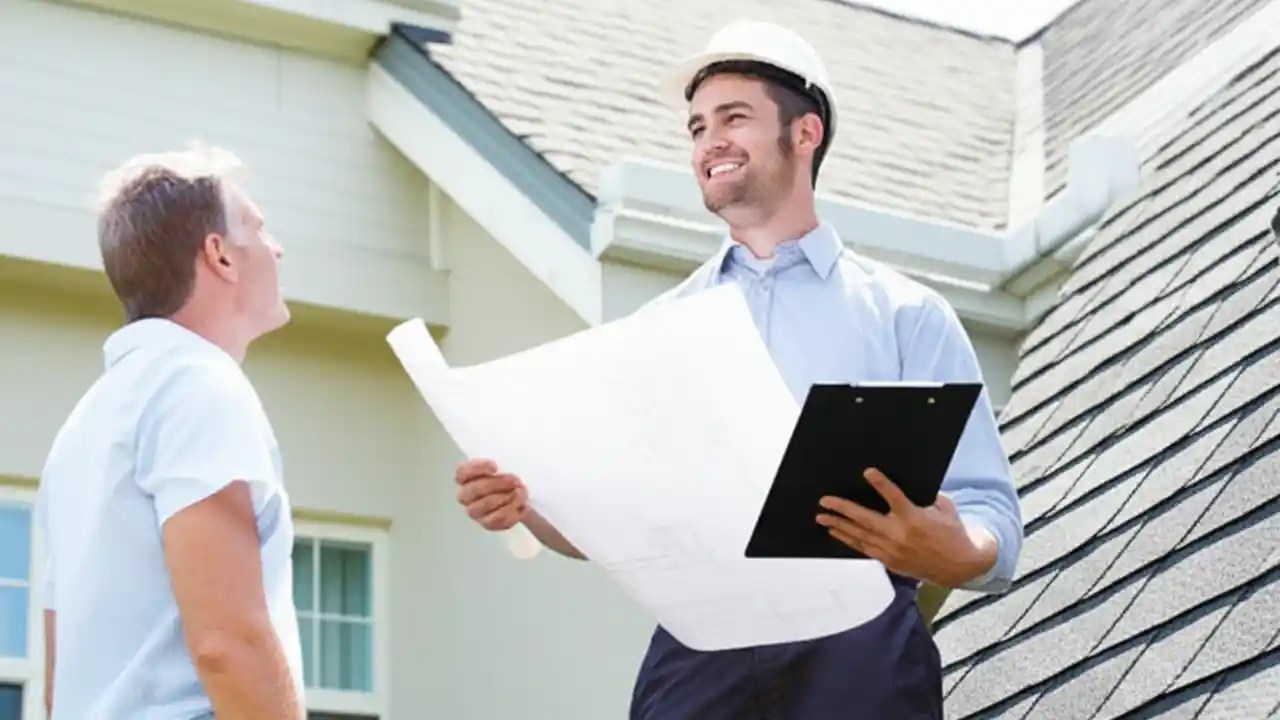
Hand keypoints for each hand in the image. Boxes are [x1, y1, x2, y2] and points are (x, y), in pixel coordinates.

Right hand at [455, 458, 528, 530]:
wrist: (522, 496)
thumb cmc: (509, 477)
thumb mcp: (507, 464)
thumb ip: (503, 461)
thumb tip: (511, 459)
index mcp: (467, 477)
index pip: (462, 473)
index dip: (476, 469)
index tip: (495, 467)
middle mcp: (467, 495)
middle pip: (472, 490)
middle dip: (496, 484)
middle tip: (516, 481)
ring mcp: (475, 511)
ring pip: (481, 507)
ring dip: (504, 499)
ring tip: (521, 493)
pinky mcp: (487, 523)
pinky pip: (494, 522)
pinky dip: (511, 514)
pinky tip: (523, 506)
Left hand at [815, 468, 995, 587]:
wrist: (959, 566)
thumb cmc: (952, 533)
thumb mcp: (943, 509)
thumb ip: (924, 498)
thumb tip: (905, 484)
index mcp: (915, 518)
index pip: (895, 497)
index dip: (881, 483)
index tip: (868, 472)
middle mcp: (900, 535)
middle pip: (865, 519)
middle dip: (843, 509)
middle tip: (825, 501)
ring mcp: (893, 550)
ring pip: (859, 536)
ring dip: (839, 525)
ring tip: (822, 517)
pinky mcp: (890, 562)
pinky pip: (864, 549)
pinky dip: (849, 540)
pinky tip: (837, 532)